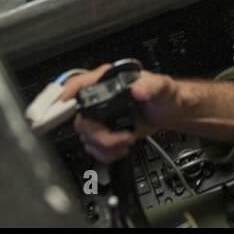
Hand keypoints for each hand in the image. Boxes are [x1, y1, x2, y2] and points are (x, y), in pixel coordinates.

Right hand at [61, 64, 179, 164]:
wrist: (169, 112)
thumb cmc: (165, 95)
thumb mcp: (161, 87)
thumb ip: (151, 86)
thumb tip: (138, 89)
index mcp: (110, 80)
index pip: (82, 82)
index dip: (69, 91)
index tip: (64, 102)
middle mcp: (102, 97)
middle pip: (82, 118)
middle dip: (100, 135)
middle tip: (122, 138)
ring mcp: (102, 115)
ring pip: (86, 136)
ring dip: (105, 146)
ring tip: (126, 142)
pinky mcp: (106, 130)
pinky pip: (94, 146)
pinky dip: (106, 153)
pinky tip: (121, 148)